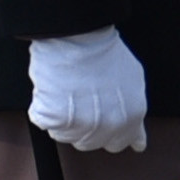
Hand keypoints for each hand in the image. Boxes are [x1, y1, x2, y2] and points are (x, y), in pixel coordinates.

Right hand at [26, 26, 149, 152]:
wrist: (78, 36)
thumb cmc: (104, 52)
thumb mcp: (132, 81)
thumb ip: (133, 112)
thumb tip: (138, 141)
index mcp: (131, 116)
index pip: (121, 142)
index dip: (109, 134)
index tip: (105, 132)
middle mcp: (109, 125)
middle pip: (90, 142)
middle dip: (84, 127)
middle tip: (79, 102)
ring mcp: (82, 124)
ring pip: (66, 135)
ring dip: (63, 119)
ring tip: (67, 92)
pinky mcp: (55, 119)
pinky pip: (43, 121)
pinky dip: (42, 108)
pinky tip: (52, 90)